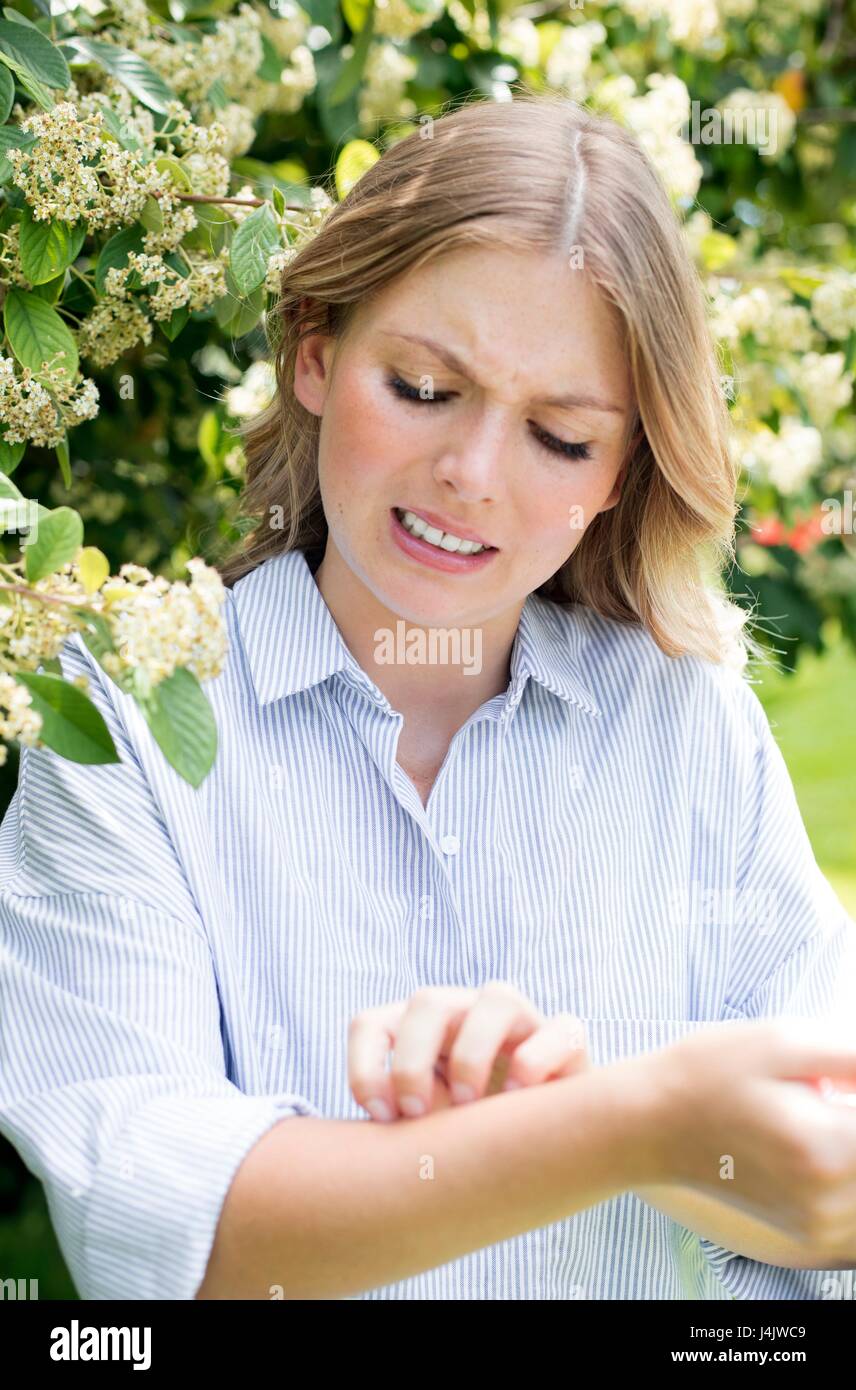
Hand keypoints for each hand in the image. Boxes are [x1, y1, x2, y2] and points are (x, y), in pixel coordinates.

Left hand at [348, 980, 588, 1122]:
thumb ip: (403, 1118)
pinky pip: (560, 1029)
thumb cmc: (467, 1134)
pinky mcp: (567, 1038)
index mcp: (420, 1031)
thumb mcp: (427, 1127)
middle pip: (428, 1002)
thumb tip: (380, 1130)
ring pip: (498, 997)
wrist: (540, 1142)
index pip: (373, 1024)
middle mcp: (467, 1012)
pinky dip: (535, 1061)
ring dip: (473, 1053)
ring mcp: (521, 1019)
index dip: (366, 1065)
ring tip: (467, 1104)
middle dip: (412, 1060)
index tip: (381, 1116)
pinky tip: (518, 1098)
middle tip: (417, 1113)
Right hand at [648, 1018, 855, 1259]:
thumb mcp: (780, 1040)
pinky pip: (853, 1199)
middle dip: (851, 1111)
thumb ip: (852, 1056)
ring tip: (808, 1111)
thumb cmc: (707, 1074)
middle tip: (818, 1089)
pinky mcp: (809, 1233)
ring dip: (850, 1140)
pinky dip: (845, 1167)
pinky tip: (805, 1139)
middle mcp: (827, 1198)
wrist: (648, 1126)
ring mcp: (818, 1224)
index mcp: (824, 1147)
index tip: (831, 1080)